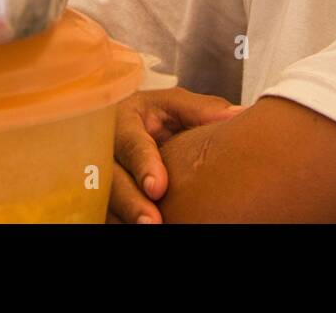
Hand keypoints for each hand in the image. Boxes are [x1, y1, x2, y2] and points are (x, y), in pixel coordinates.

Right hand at [107, 88, 243, 223]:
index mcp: (125, 120)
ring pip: (105, 201)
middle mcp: (105, 149)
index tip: (159, 187)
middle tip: (152, 222)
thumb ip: (202, 110)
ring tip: (148, 230)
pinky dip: (121, 221)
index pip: (131, 143)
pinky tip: (137, 228)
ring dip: (124, 217)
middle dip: (130, 202)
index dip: (143, 165)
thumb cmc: (155, 115)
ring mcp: (98, 174)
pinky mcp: (100, 195)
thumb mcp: (174, 105)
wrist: (134, 126)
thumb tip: (238, 115)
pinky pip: (106, 213)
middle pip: (112, 179)